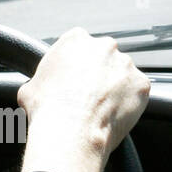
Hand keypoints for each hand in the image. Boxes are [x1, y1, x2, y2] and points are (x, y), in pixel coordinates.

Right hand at [18, 28, 150, 171]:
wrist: (69, 131)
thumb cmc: (46, 110)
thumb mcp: (30, 87)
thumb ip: (41, 80)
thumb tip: (35, 89)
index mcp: (76, 39)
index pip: (80, 47)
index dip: (78, 67)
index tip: (75, 82)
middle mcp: (104, 46)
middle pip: (105, 58)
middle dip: (99, 75)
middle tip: (89, 98)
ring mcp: (126, 64)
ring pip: (123, 76)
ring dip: (116, 89)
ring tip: (102, 111)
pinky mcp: (141, 85)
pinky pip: (137, 93)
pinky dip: (130, 104)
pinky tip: (115, 117)